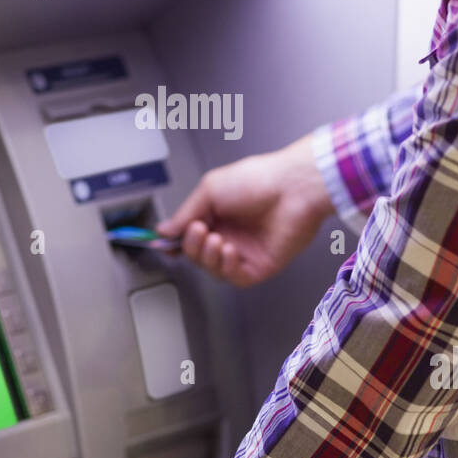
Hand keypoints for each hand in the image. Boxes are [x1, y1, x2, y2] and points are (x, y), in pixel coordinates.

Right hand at [158, 134, 333, 286]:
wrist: (293, 187)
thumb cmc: (259, 179)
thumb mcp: (210, 189)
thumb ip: (185, 213)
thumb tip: (165, 230)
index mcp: (218, 214)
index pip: (190, 235)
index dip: (176, 242)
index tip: (163, 243)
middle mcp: (231, 233)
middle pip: (198, 254)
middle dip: (192, 246)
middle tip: (197, 231)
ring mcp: (246, 251)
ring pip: (214, 268)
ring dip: (208, 256)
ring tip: (215, 239)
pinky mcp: (261, 265)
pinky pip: (235, 277)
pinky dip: (227, 267)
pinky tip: (229, 251)